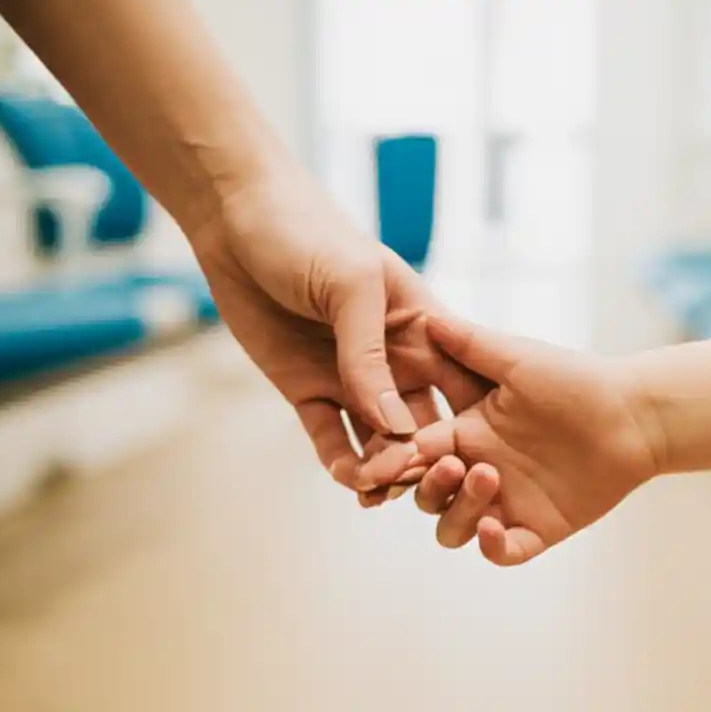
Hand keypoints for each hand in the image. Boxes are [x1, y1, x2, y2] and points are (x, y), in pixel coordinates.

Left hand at [187, 168, 486, 490]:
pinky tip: (347, 479)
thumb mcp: (351, 285)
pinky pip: (332, 437)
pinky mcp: (308, 389)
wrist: (234, 218)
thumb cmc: (307, 232)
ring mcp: (352, 377)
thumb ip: (371, 355)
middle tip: (415, 485)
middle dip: (424, 457)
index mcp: (425, 325)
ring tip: (376, 492)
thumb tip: (397, 427)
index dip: (476, 422)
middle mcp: (396, 358)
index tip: (475, 459)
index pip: (465, 381)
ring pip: (380, 440)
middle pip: (425, 422)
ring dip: (383, 469)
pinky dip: (341, 461)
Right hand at [392, 316, 664, 565]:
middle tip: (453, 465)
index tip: (392, 454)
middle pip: (427, 495)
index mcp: (467, 432)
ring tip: (487, 478)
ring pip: (454, 528)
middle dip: (429, 485)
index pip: (415, 451)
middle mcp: (479, 469)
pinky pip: (502, 552)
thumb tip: (425, 316)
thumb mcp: (518, 358)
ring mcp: (506, 502)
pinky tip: (494, 529)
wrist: (632, 412)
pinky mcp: (537, 528)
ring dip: (459, 512)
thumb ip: (471, 344)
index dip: (398, 456)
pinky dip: (491, 547)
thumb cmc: (575, 379)